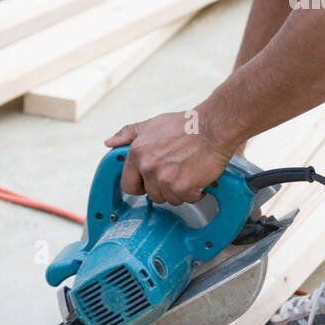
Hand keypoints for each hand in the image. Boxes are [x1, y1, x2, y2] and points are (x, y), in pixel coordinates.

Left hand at [105, 108, 233, 204]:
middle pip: (152, 194)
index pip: (128, 184)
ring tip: (189, 171)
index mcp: (137, 153)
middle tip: (177, 172)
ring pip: (170, 199)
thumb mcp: (153, 124)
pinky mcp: (183, 187)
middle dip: (164, 188)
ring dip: (181, 190)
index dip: (140, 186)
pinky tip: (199, 176)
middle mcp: (148, 167)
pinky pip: (188, 199)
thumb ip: (129, 133)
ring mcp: (165, 178)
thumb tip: (110, 142)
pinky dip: (196, 192)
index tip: (150, 183)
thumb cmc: (187, 125)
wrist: (214, 127)